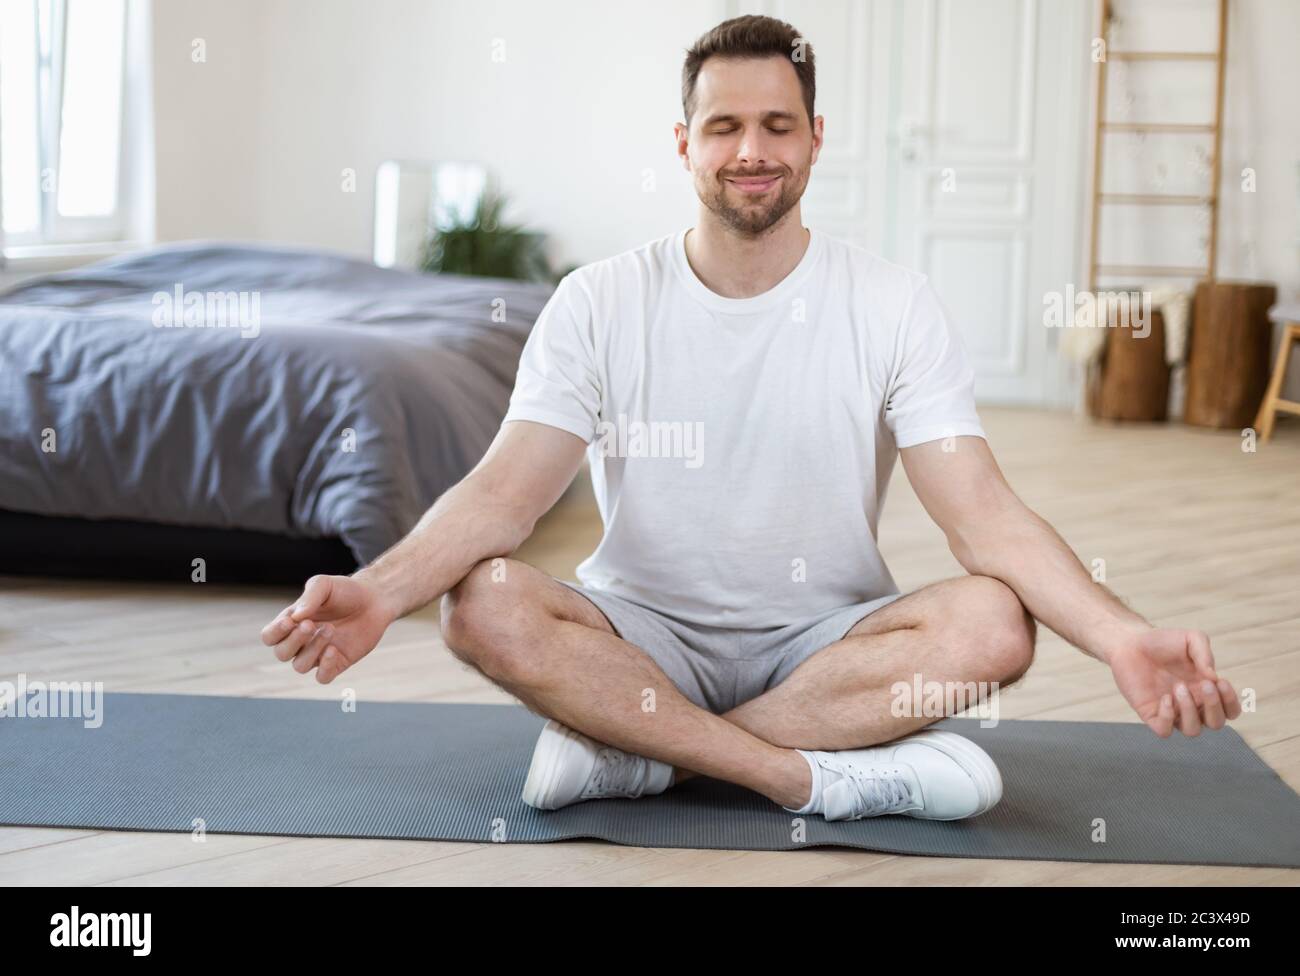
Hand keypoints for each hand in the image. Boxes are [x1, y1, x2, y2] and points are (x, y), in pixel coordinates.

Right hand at [260, 574, 396, 683]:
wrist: (374, 600)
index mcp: (292, 622)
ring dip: (312, 649)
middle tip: (311, 624)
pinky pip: (322, 677)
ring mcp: (318, 653)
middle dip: (294, 641)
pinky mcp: (337, 663)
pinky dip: (324, 667)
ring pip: (300, 666)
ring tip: (330, 629)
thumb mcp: (325, 585)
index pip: (270, 636)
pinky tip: (334, 650)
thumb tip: (296, 618)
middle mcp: (302, 641)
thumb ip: (309, 597)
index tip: (290, 621)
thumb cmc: (345, 591)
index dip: (275, 632)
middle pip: (281, 653)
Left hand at [1107, 627, 1241, 737]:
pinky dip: (1168, 717)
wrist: (1131, 642)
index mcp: (1205, 690)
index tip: (1221, 682)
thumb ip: (1205, 653)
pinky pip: (1164, 730)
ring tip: (1178, 686)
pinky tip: (1165, 697)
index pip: (1230, 710)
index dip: (1231, 702)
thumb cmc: (1163, 642)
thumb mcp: (1191, 639)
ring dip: (1190, 711)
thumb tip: (1214, 677)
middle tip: (1203, 684)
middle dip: (1214, 706)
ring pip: (1192, 730)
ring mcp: (1171, 711)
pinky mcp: (1150, 713)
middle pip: (1216, 723)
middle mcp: (1192, 705)